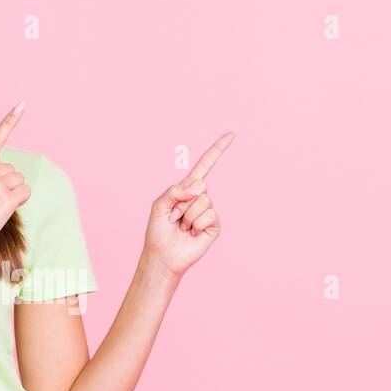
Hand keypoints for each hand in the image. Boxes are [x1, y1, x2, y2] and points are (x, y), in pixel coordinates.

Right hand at [0, 101, 31, 260]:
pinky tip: (7, 208)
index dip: (10, 121)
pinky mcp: (6, 200)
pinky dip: (21, 200)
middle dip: (9, 184)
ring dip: (15, 193)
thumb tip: (6, 173)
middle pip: (13, 170)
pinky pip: (25, 192)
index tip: (22, 105)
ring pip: (20, 180)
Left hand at [144, 131, 233, 277]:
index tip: (232, 134)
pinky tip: (191, 233)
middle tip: (175, 217)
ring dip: (188, 216)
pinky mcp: (214, 225)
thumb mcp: (159, 205)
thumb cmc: (158, 231)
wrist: (163, 256)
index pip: (205, 165)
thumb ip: (175, 191)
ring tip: (182, 227)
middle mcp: (200, 197)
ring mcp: (208, 211)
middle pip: (200, 186)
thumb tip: (199, 187)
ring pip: (203, 202)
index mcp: (187, 189)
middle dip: (183, 202)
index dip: (218, 150)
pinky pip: (209, 215)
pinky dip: (197, 224)